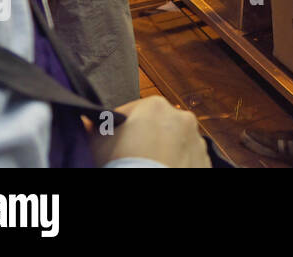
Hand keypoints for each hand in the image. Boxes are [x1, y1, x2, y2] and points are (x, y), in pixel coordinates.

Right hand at [90, 96, 210, 167]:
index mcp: (155, 105)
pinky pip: (188, 163)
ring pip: (176, 145)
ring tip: (148, 168)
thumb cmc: (119, 161)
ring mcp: (197, 141)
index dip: (120, 130)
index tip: (112, 145)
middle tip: (130, 159)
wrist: (148, 187)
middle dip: (146, 140)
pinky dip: (177, 167)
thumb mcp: (96, 141)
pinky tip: (162, 172)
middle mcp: (182, 118)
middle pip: (158, 127)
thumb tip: (87, 122)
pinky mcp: (204, 163)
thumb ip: (94, 126)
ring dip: (165, 154)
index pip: (133, 113)